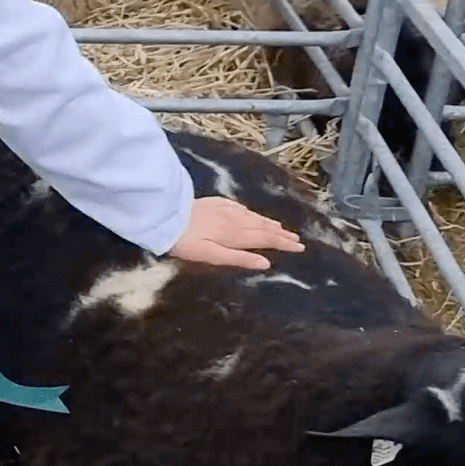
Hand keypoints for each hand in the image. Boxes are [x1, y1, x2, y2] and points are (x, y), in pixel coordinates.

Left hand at [167, 196, 304, 271]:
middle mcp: (234, 220)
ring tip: (281, 227)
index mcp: (235, 235)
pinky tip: (252, 213)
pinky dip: (251, 212)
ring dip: (269, 223)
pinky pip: (239, 207)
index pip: (266, 240)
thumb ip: (238, 258)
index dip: (284, 244)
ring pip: (253, 216)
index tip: (300, 247)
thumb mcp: (210, 256)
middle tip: (297, 239)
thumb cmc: (184, 242)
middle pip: (263, 227)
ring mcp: (224, 209)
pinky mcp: (214, 202)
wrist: (164, 215)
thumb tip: (266, 263)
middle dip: (281, 234)